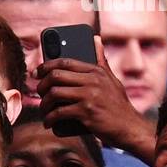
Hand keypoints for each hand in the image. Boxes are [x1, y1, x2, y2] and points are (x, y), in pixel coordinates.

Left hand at [37, 35, 155, 161]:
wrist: (129, 127)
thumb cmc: (118, 105)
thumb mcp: (111, 79)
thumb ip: (101, 61)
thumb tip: (96, 39)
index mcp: (96, 71)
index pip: (65, 62)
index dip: (46, 66)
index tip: (36, 73)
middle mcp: (92, 80)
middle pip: (55, 76)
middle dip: (41, 85)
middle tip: (39, 94)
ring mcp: (89, 96)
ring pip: (54, 93)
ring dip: (44, 104)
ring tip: (44, 111)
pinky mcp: (86, 112)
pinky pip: (59, 112)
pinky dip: (50, 119)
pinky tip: (48, 123)